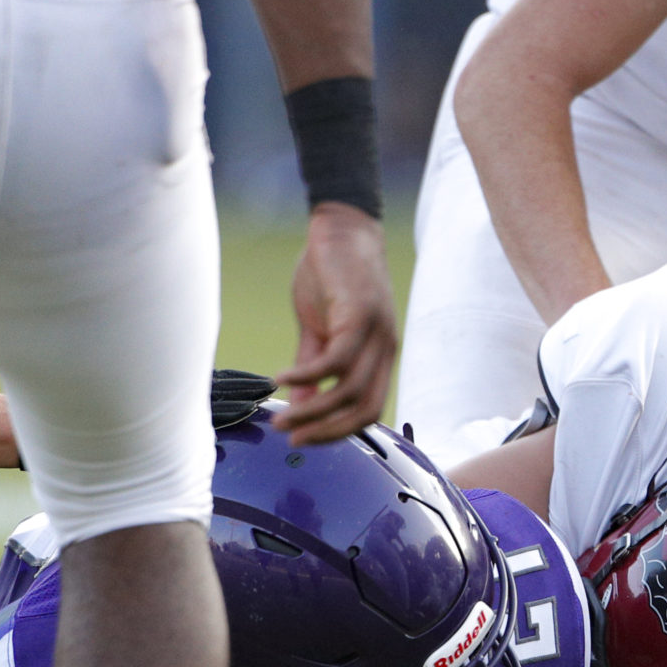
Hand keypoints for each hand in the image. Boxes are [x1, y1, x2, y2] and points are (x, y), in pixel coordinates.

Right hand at [271, 202, 398, 446]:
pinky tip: (282, 379)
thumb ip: (312, 369)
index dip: (336, 432)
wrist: (341, 228)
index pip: (367, 411)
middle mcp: (385, 349)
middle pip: (364, 409)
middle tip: (291, 438)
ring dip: (313, 410)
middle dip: (327, 431)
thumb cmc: (331, 277)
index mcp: (380, 357)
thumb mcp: (319, 330)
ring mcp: (377, 332)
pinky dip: (308, 376)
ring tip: (281, 418)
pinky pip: (336, 358)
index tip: (302, 439)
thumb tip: (299, 408)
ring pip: (349, 389)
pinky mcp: (360, 314)